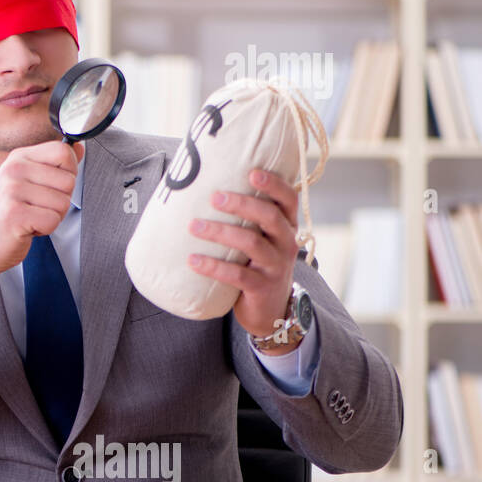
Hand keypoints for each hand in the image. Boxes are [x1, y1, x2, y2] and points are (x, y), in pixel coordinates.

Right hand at [0, 138, 84, 290]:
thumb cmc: (9, 213)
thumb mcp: (29, 181)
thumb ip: (55, 164)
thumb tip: (79, 148)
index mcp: (19, 157)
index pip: (63, 151)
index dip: (68, 172)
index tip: (51, 186)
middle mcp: (13, 169)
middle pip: (68, 180)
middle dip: (60, 200)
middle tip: (37, 207)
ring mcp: (12, 190)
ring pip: (63, 203)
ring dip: (52, 217)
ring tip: (31, 217)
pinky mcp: (14, 214)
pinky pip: (52, 220)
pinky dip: (45, 229)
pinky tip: (27, 227)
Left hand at [186, 168, 298, 350]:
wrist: (270, 309)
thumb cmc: (256, 263)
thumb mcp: (259, 239)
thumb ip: (245, 218)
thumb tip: (204, 187)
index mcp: (286, 226)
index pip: (289, 199)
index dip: (274, 184)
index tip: (252, 172)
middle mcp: (286, 242)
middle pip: (269, 217)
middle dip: (241, 204)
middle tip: (214, 197)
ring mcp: (276, 266)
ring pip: (252, 243)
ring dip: (220, 232)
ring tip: (193, 226)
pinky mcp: (262, 287)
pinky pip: (238, 275)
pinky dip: (213, 266)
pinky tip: (193, 260)